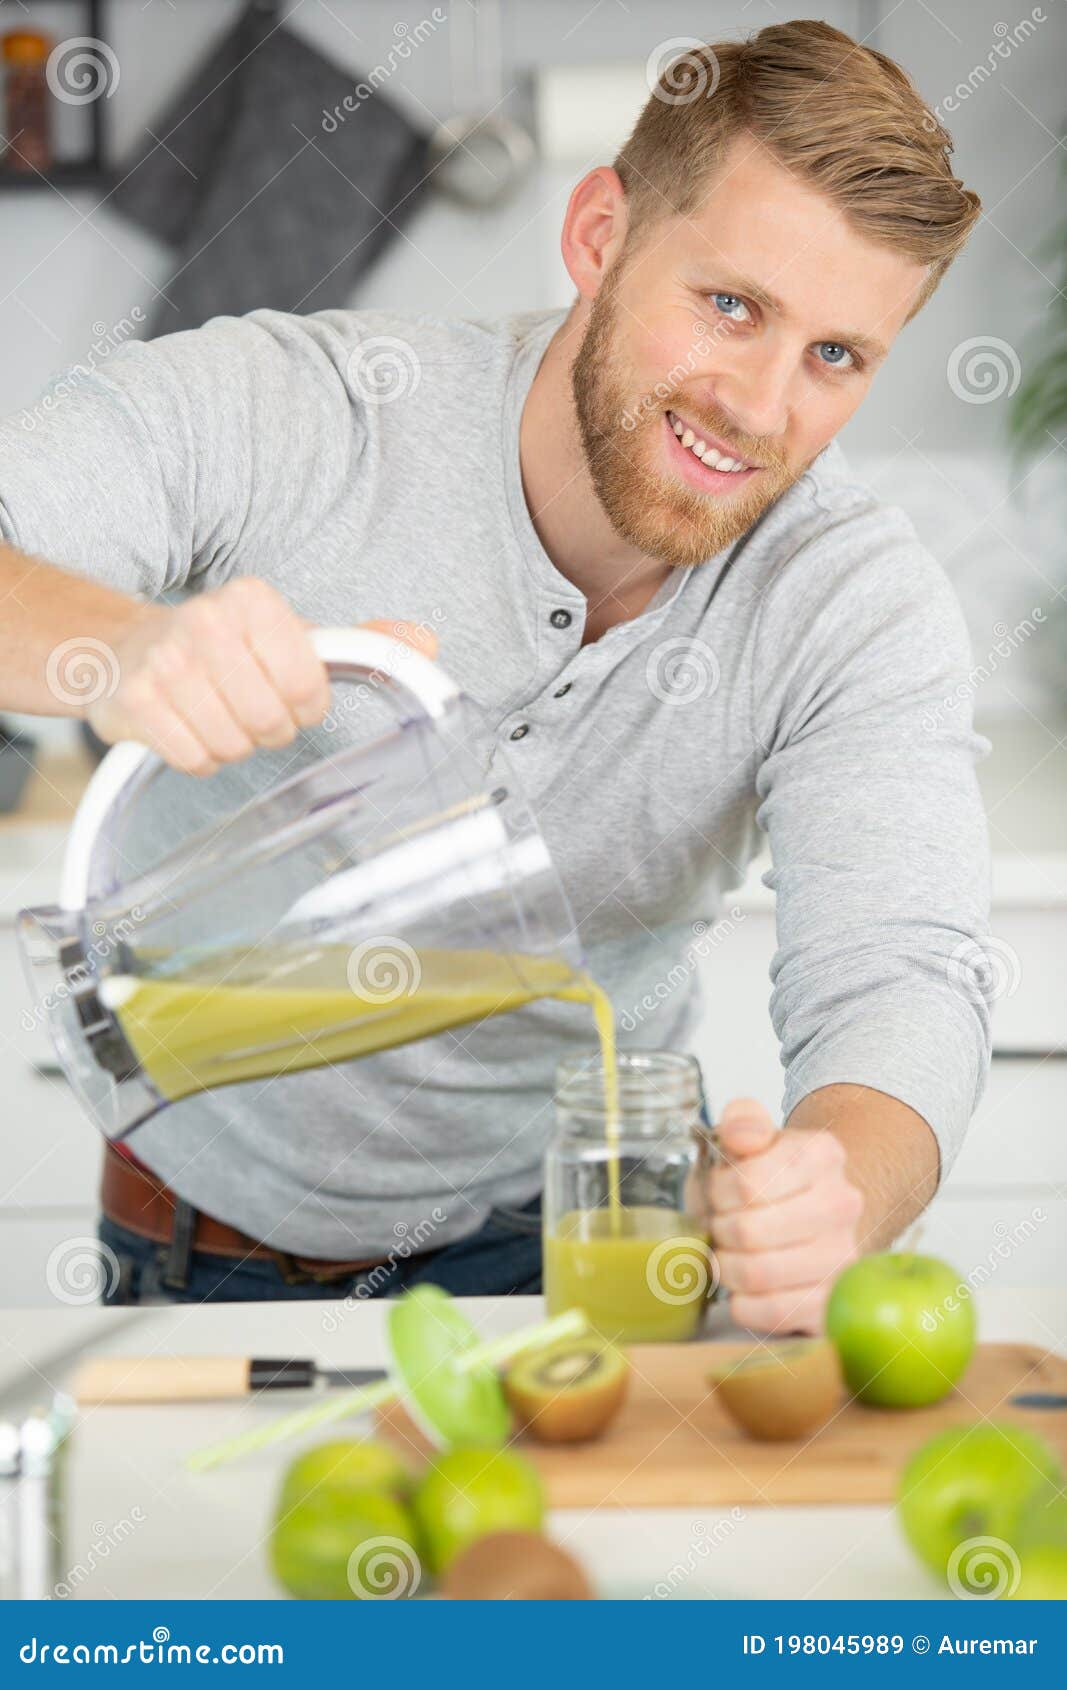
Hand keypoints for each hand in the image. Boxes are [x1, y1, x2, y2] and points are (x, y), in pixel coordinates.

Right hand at [90, 577, 436, 774]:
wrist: (124, 650)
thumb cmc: (222, 648)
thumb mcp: (289, 634)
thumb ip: (357, 642)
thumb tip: (424, 643)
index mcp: (252, 600)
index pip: (309, 683)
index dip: (306, 706)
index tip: (290, 696)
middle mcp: (205, 622)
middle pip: (270, 720)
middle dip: (268, 729)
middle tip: (250, 710)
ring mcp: (164, 661)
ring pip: (232, 744)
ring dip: (233, 744)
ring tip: (216, 714)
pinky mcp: (134, 700)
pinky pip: (194, 758)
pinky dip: (198, 756)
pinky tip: (188, 727)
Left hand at [707, 1097, 863, 1334]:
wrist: (809, 1216)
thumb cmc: (769, 1180)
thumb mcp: (750, 1139)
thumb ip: (743, 1121)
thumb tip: (742, 1133)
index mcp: (822, 1154)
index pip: (746, 1182)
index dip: (718, 1191)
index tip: (721, 1192)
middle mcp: (843, 1204)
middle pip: (750, 1231)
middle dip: (720, 1230)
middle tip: (721, 1226)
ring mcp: (844, 1257)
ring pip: (759, 1274)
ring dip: (727, 1267)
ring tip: (730, 1255)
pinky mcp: (832, 1302)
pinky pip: (772, 1312)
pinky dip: (743, 1303)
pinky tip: (744, 1287)